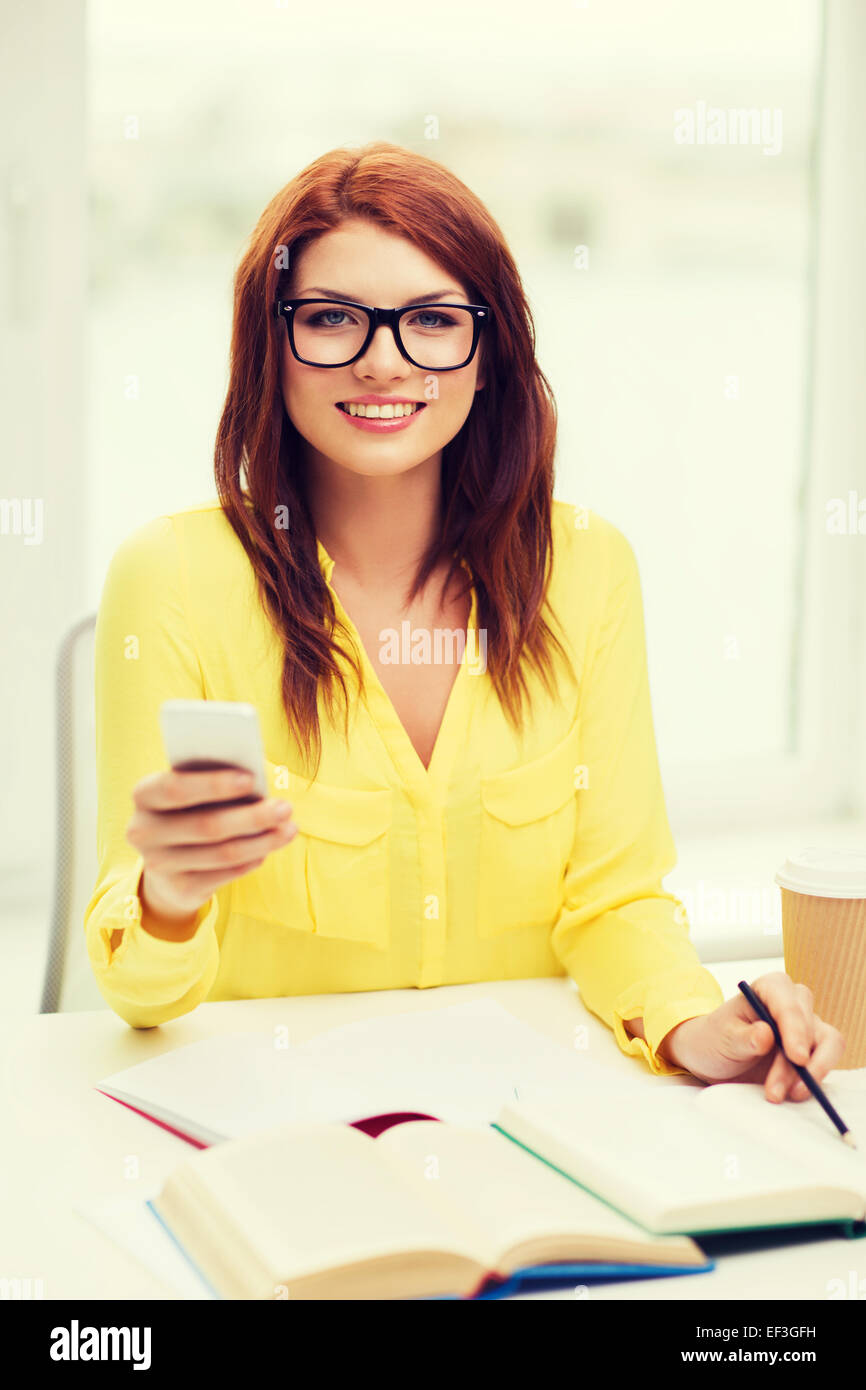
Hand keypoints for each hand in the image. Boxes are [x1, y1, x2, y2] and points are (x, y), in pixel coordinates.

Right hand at [126, 766, 297, 926]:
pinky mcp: (180, 889)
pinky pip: (226, 873)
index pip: (174, 789)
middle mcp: (143, 831)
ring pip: (223, 853)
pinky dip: (252, 859)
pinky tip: (268, 848)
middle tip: (286, 808)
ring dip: (263, 841)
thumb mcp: (194, 792)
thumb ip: (215, 783)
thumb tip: (259, 784)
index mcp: (144, 795)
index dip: (214, 785)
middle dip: (252, 817)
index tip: (252, 779)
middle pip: (206, 825)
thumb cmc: (190, 810)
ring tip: (290, 829)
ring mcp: (159, 864)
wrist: (168, 864)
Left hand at [657, 971, 846, 1101]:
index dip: (795, 1030)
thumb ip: (744, 1037)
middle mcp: (794, 1003)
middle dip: (796, 1064)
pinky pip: (825, 1062)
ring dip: (810, 1074)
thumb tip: (766, 1034)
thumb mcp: (722, 1038)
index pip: (789, 1004)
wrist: (714, 1056)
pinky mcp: (813, 1050)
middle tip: (778, 1091)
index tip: (797, 1058)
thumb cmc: (717, 1037)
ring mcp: (806, 1027)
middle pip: (810, 1027)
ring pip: (827, 1045)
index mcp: (770, 988)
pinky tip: (796, 1093)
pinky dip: (814, 1079)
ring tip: (783, 1095)